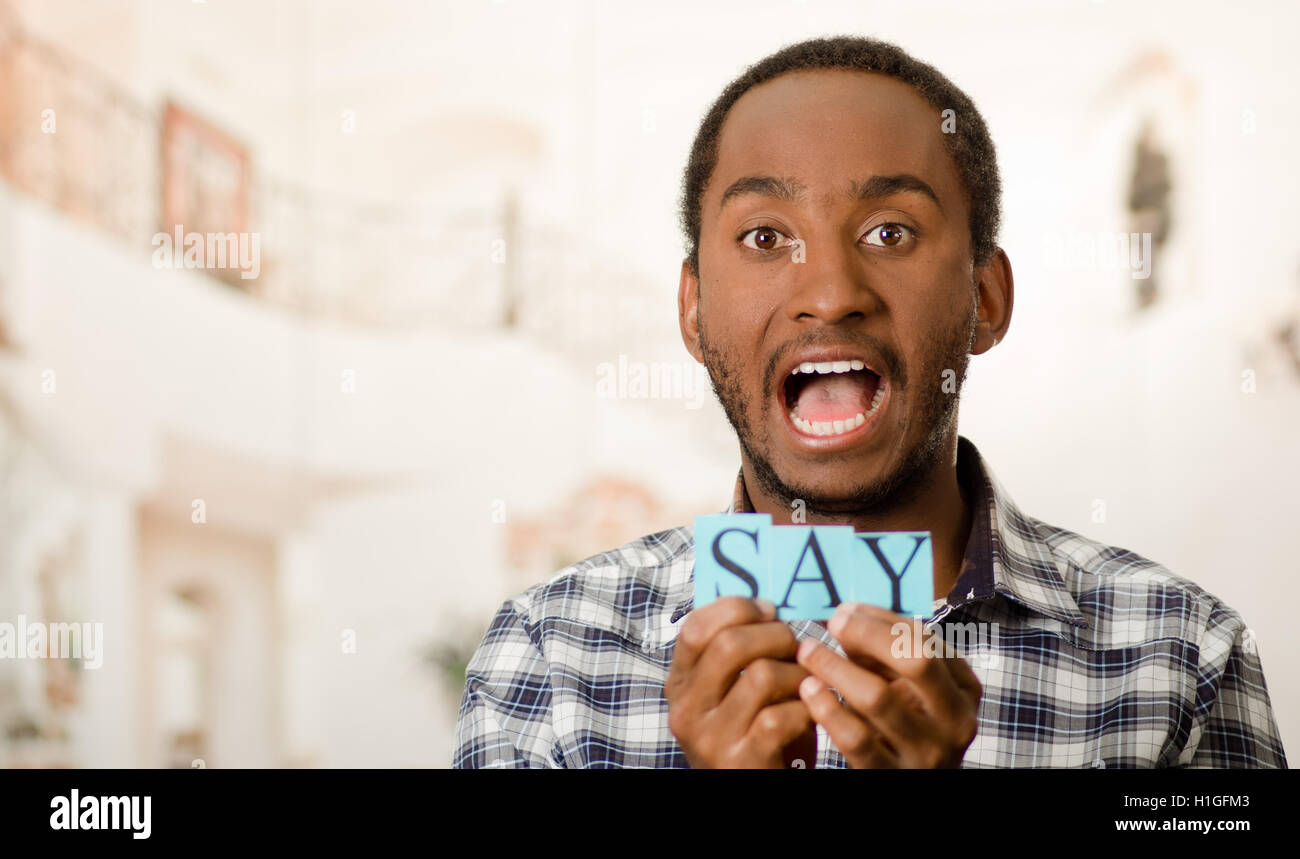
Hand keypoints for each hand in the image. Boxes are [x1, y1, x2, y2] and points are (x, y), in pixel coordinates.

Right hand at [665, 596, 817, 767]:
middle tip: (795, 647)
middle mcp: (686, 709)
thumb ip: (736, 655)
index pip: (695, 627)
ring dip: (797, 675)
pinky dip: (806, 710)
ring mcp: (710, 737)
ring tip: (806, 685)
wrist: (756, 791)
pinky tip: (810, 714)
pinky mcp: (741, 761)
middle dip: (775, 636)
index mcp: (680, 684)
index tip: (768, 612)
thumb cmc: (754, 734)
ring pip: (762, 676)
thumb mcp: (731, 692)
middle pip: (729, 644)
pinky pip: (781, 717)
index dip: (736, 608)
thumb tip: (767, 606)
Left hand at [795, 602, 980, 767]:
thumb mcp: (908, 686)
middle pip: (917, 661)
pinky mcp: (892, 775)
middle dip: (869, 635)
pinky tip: (809, 690)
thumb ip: (883, 653)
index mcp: (964, 690)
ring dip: (836, 667)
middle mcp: (955, 722)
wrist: (910, 781)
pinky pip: (856, 738)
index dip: (882, 619)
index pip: (927, 640)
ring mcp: (927, 753)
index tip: (846, 610)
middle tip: (832, 623)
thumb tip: (845, 618)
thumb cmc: (905, 723)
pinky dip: (828, 708)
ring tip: (808, 652)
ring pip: (879, 698)